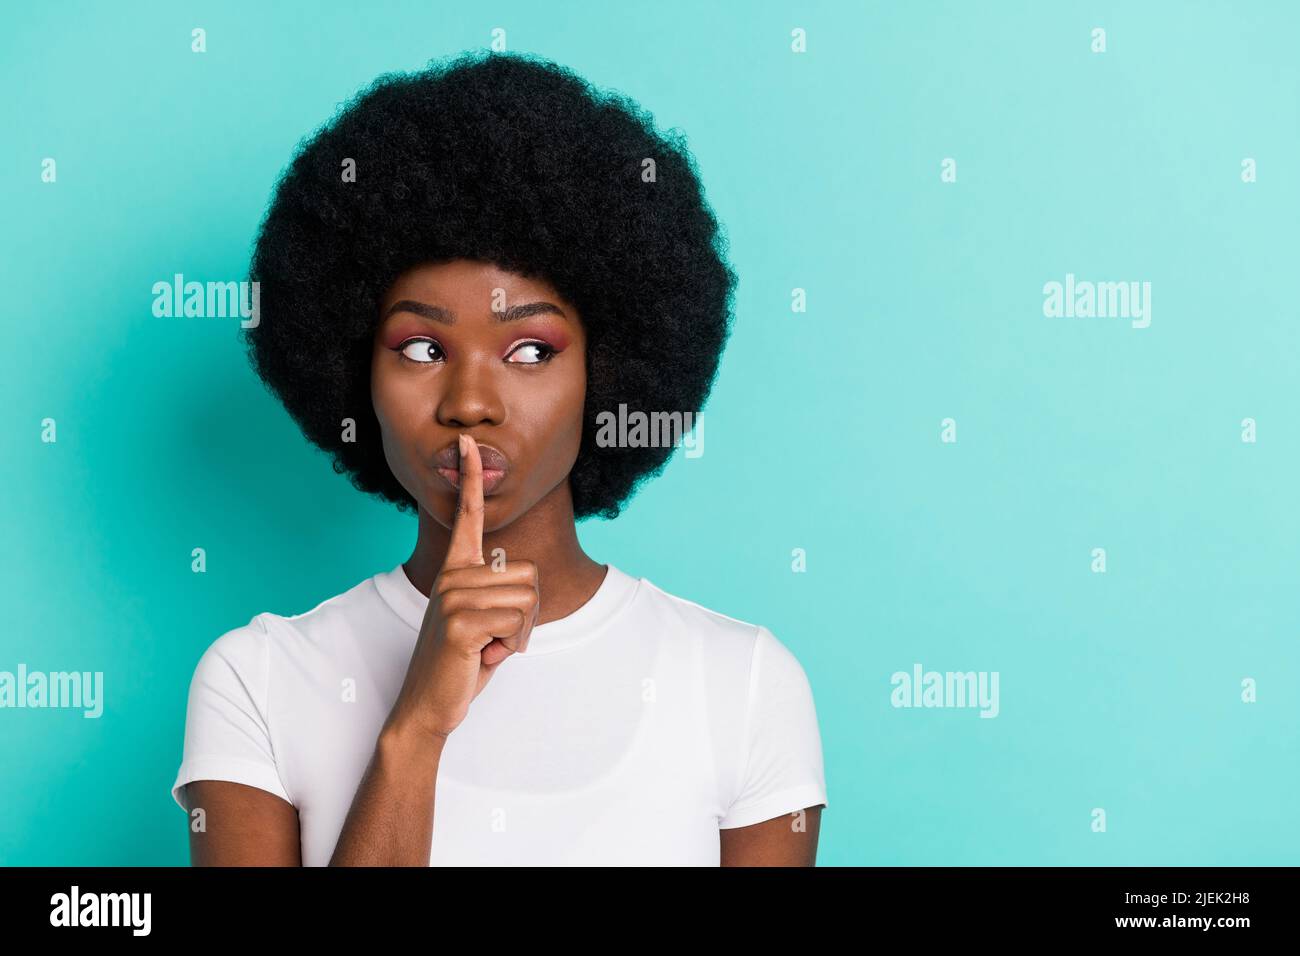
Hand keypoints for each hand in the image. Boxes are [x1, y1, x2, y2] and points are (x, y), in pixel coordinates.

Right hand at [385, 434, 539, 743]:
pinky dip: (509, 647)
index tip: (469, 442)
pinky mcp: (460, 621)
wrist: (429, 704)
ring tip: (486, 647)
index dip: (469, 477)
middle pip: (529, 575)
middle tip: (493, 638)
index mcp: (456, 570)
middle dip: (525, 616)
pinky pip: (516, 622)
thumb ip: (499, 597)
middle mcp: (452, 576)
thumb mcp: (484, 621)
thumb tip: (521, 588)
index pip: (467, 516)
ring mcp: (454, 596)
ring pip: (527, 600)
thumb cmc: (461, 662)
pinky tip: (481, 657)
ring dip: (518, 633)